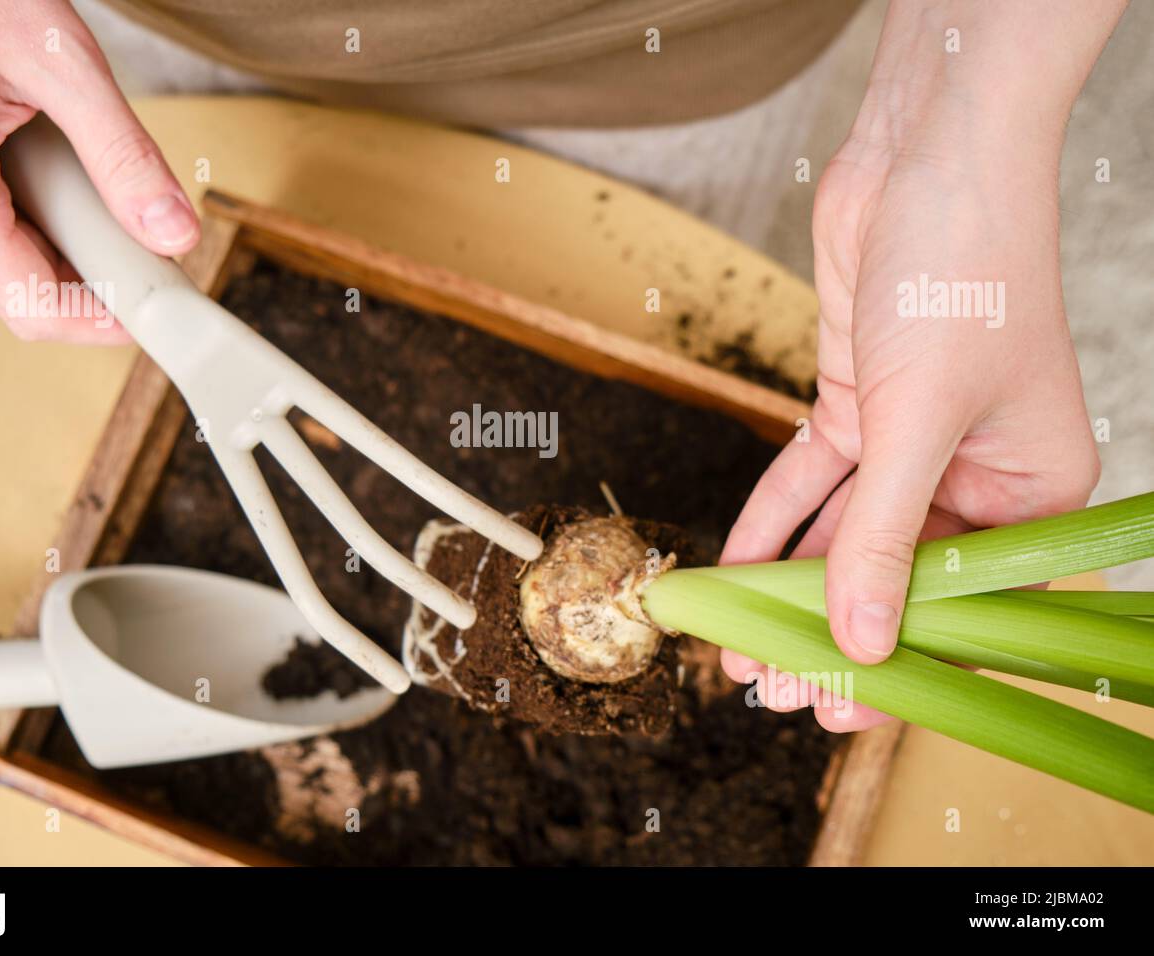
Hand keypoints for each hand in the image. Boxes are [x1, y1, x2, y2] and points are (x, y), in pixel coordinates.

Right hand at [0, 0, 199, 341]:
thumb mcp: (62, 60)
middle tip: (153, 260)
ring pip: (2, 256)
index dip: (97, 323)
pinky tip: (71, 181)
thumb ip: (122, 154)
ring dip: (66, 250)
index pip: (25, 303)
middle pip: (15, 288)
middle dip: (90, 288)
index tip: (155, 315)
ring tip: (117, 210)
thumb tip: (174, 234)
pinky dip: (38, 217)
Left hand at [719, 0, 1119, 731]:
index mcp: (1036, 490)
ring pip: (844, 534)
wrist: (922, 157)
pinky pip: (808, 479)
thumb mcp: (917, 421)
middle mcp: (976, 472)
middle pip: (894, 575)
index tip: (840, 713)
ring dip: (788, 588)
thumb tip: (862, 642)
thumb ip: (882, 537)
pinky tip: (732, 571)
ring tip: (742, 651)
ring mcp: (911, 439)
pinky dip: (770, 520)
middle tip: (773, 691)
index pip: (963, 603)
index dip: (900, 663)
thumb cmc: (964, 270)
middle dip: (828, 633)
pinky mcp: (858, 403)